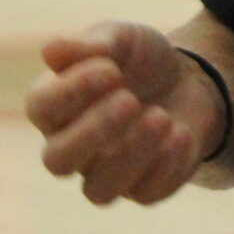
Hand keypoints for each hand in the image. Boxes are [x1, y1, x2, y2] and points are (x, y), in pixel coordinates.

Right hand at [26, 21, 214, 205]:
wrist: (191, 81)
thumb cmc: (142, 60)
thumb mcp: (122, 39)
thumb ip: (91, 46)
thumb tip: (49, 48)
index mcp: (56, 107)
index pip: (41, 108)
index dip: (70, 91)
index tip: (110, 69)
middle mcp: (72, 147)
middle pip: (57, 161)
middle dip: (93, 132)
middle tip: (130, 99)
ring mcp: (105, 173)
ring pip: (98, 190)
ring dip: (131, 155)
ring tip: (162, 116)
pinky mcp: (143, 188)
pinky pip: (145, 193)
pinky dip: (166, 165)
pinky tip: (182, 133)